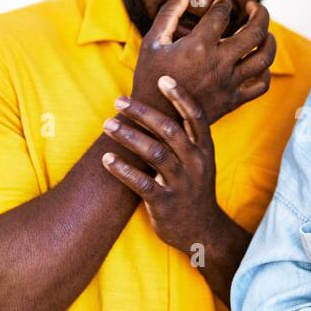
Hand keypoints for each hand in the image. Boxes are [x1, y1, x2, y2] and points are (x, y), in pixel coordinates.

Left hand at [99, 75, 226, 251]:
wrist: (201, 231)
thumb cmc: (194, 188)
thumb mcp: (200, 161)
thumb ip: (185, 137)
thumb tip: (162, 106)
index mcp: (204, 149)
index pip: (196, 116)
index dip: (180, 96)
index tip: (163, 78)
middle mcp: (195, 163)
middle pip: (169, 130)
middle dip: (142, 112)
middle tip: (119, 100)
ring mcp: (181, 183)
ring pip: (154, 154)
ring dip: (128, 137)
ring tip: (107, 125)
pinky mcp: (165, 203)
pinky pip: (142, 184)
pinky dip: (123, 170)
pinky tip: (106, 160)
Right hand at [132, 0, 277, 122]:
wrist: (155, 119)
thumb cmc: (150, 79)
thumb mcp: (153, 42)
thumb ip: (169, 14)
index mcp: (199, 46)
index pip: (222, 13)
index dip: (224, 0)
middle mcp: (219, 63)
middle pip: (255, 31)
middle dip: (260, 12)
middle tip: (254, 6)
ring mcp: (229, 83)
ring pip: (264, 57)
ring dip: (269, 39)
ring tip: (263, 31)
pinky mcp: (233, 100)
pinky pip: (261, 85)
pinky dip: (264, 71)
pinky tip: (257, 62)